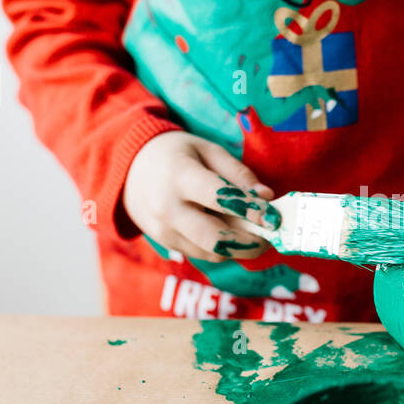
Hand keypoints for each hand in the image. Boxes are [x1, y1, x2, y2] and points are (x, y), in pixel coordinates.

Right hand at [122, 132, 279, 262]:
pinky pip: (202, 254)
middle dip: (249, 242)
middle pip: (216, 238)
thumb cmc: (176, 154)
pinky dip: (222, 248)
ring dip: (239, 248)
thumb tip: (266, 196)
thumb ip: (237, 173)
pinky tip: (231, 234)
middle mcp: (168, 208)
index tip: (273, 217)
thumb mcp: (207, 150)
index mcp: (179, 176)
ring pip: (212, 252)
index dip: (250, 210)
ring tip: (254, 234)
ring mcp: (163, 230)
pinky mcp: (165, 244)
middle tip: (269, 236)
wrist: (130, 168)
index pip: (219, 198)